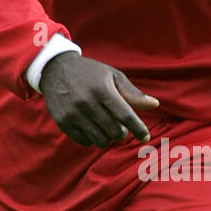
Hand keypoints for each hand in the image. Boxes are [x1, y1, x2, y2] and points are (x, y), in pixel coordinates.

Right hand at [39, 53, 158, 146]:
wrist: (55, 69)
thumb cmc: (90, 73)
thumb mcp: (112, 76)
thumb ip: (133, 93)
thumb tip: (155, 105)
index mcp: (102, 90)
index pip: (125, 116)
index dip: (138, 129)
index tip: (145, 137)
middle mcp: (87, 103)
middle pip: (114, 131)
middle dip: (121, 132)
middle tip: (119, 126)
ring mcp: (73, 114)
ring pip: (100, 140)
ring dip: (107, 137)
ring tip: (106, 127)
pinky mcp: (63, 122)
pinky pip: (84, 142)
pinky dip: (92, 138)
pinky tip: (92, 128)